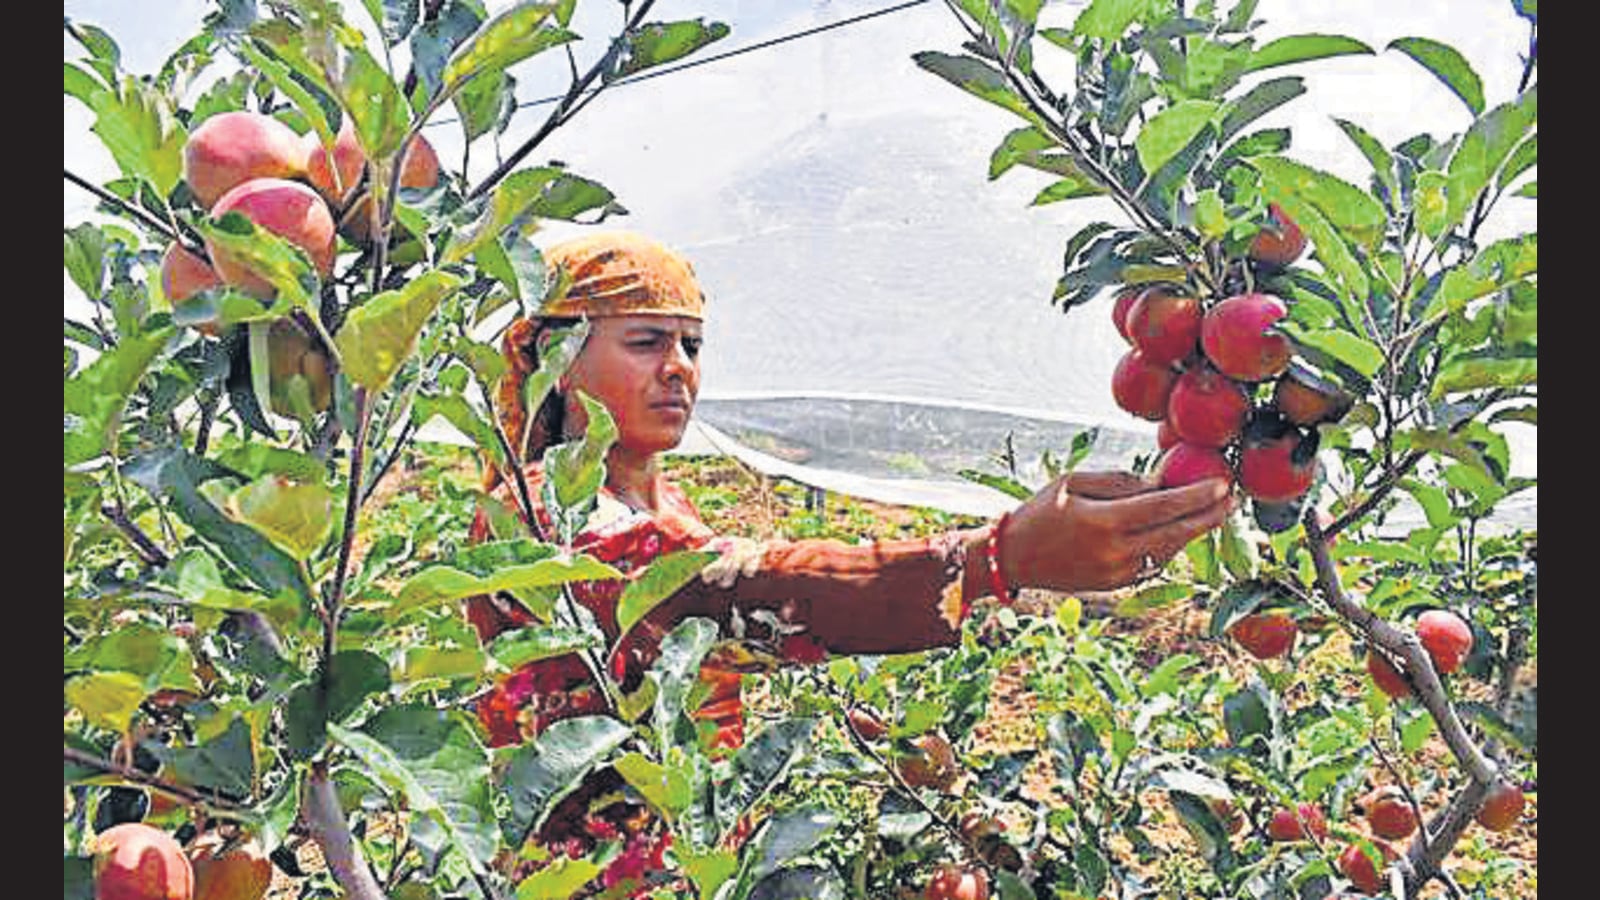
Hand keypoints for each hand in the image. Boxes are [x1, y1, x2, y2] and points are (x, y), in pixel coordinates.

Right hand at [1000, 469, 1232, 592]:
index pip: (1163, 507)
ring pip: (1168, 551)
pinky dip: (1168, 545)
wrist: (1014, 558)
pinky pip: (1152, 563)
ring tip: (1211, 513)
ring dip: (1191, 532)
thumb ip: (1120, 481)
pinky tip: (1177, 530)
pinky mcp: (1116, 585)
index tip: (1221, 484)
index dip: (1196, 496)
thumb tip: (1163, 480)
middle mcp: (1114, 552)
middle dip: (1208, 517)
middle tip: (1233, 501)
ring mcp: (1117, 573)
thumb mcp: (1074, 483)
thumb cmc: (1042, 511)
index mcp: (1102, 522)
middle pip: (1176, 534)